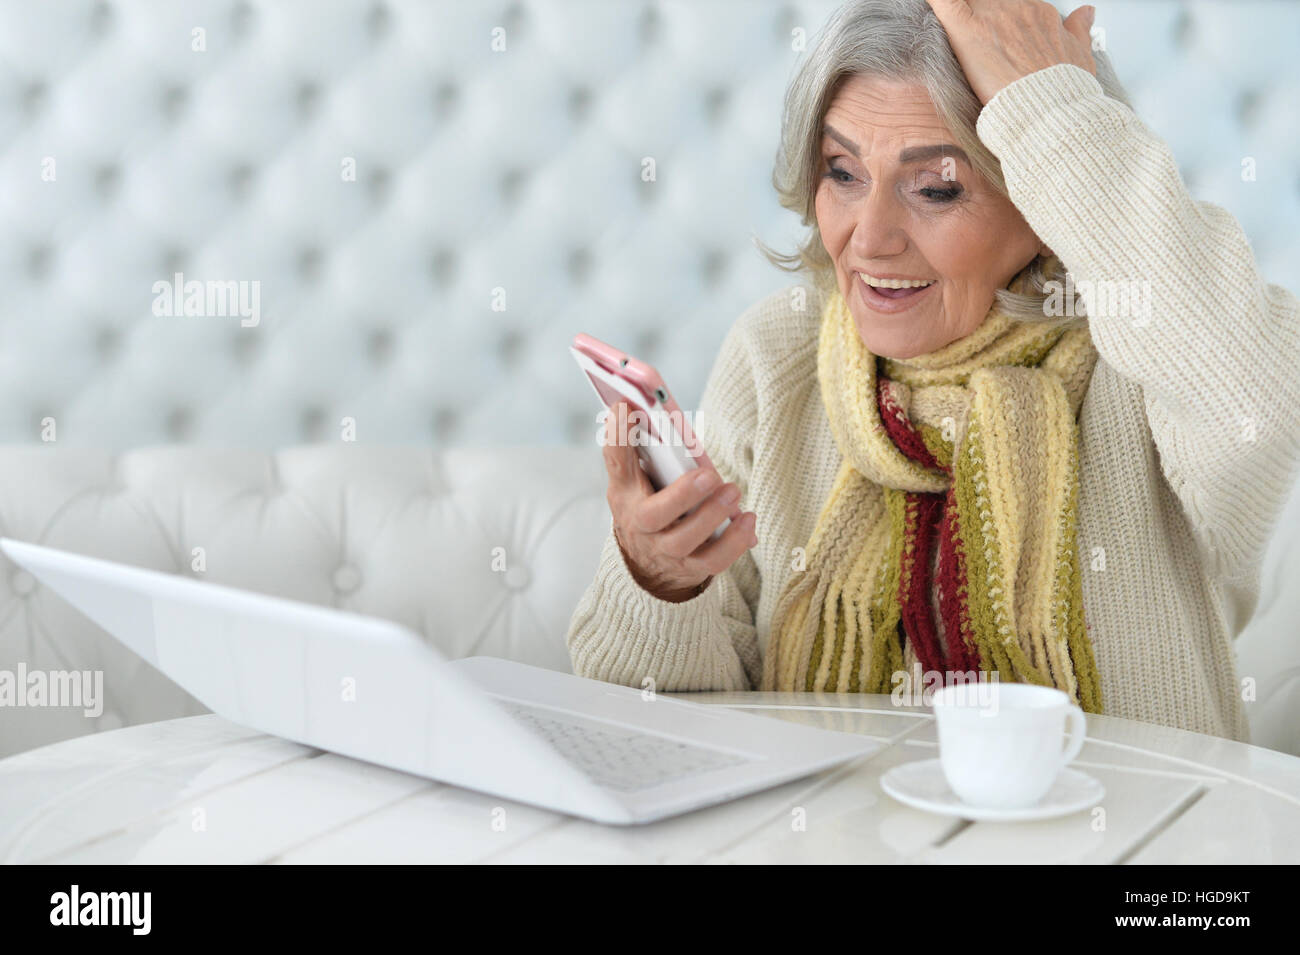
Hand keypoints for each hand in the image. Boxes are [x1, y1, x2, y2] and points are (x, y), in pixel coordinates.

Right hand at [601, 401, 757, 602]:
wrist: (647, 563)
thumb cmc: (647, 505)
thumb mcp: (636, 480)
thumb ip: (637, 448)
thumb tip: (636, 408)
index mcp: (625, 493)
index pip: (617, 464)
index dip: (618, 437)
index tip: (626, 407)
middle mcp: (639, 525)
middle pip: (654, 515)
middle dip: (682, 495)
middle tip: (709, 474)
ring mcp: (665, 550)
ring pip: (685, 540)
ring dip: (712, 515)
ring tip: (733, 491)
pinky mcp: (690, 568)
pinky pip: (714, 560)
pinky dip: (734, 542)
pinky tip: (748, 519)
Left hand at [925, 0, 1096, 104]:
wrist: (1049, 109)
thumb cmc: (1063, 90)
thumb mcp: (1081, 56)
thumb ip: (1079, 31)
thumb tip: (1086, 14)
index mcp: (1042, 15)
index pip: (1015, 6)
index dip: (1003, 18)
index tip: (998, 32)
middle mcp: (1019, 9)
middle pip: (991, 2)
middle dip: (983, 14)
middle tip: (981, 38)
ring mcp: (994, 16)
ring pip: (971, 2)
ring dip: (965, 11)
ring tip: (962, 26)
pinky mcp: (969, 30)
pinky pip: (947, 3)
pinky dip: (936, 1)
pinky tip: (932, 1)